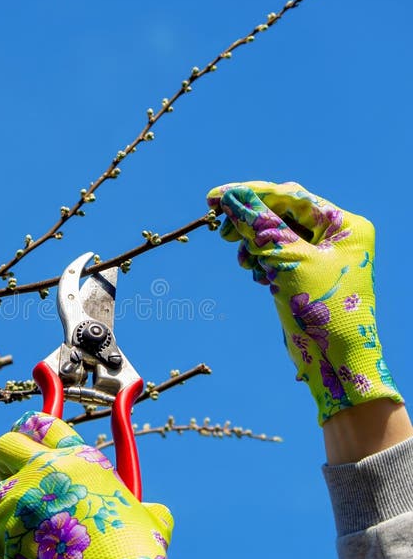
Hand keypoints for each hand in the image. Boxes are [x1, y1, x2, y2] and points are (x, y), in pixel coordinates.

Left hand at [0, 411, 187, 558]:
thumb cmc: (139, 548)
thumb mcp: (149, 512)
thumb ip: (138, 501)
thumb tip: (151, 511)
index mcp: (79, 457)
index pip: (43, 423)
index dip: (35, 428)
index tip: (31, 435)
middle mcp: (44, 472)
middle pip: (8, 444)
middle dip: (11, 457)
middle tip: (20, 474)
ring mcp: (20, 502)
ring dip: (3, 501)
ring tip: (21, 516)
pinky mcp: (5, 535)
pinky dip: (4, 538)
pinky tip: (23, 547)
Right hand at [206, 181, 401, 423]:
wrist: (337, 364)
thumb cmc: (324, 312)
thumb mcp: (288, 263)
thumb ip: (260, 227)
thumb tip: (231, 197)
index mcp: (344, 226)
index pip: (291, 197)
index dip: (251, 194)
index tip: (215, 199)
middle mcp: (336, 236)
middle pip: (282, 214)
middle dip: (250, 221)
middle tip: (219, 228)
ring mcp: (321, 256)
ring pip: (276, 235)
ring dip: (253, 243)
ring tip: (242, 260)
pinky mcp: (306, 275)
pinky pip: (277, 256)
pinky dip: (260, 261)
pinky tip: (254, 273)